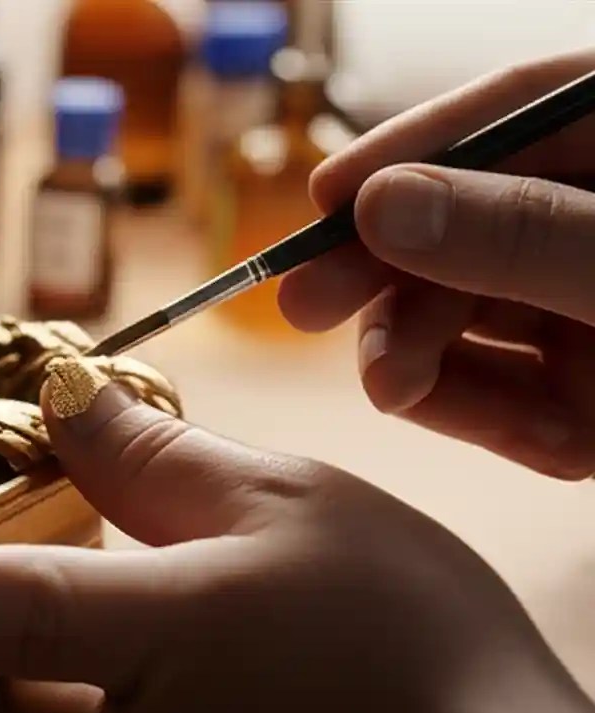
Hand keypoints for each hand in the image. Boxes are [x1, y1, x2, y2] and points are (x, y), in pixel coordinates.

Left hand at [0, 369, 594, 712]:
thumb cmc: (407, 638)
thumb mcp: (289, 508)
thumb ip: (159, 462)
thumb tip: (67, 399)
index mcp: (163, 639)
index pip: (20, 616)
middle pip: (2, 688)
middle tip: (24, 574)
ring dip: (35, 674)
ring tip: (129, 629)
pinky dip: (82, 701)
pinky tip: (152, 674)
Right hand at [280, 49, 594, 480]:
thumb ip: (522, 235)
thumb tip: (380, 203)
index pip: (509, 117)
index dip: (407, 153)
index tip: (324, 197)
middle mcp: (591, 226)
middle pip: (467, 228)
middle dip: (387, 275)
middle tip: (304, 304)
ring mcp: (590, 312)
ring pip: (471, 318)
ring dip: (421, 356)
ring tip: (394, 389)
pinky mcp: (590, 394)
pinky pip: (510, 396)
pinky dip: (493, 417)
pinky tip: (525, 435)